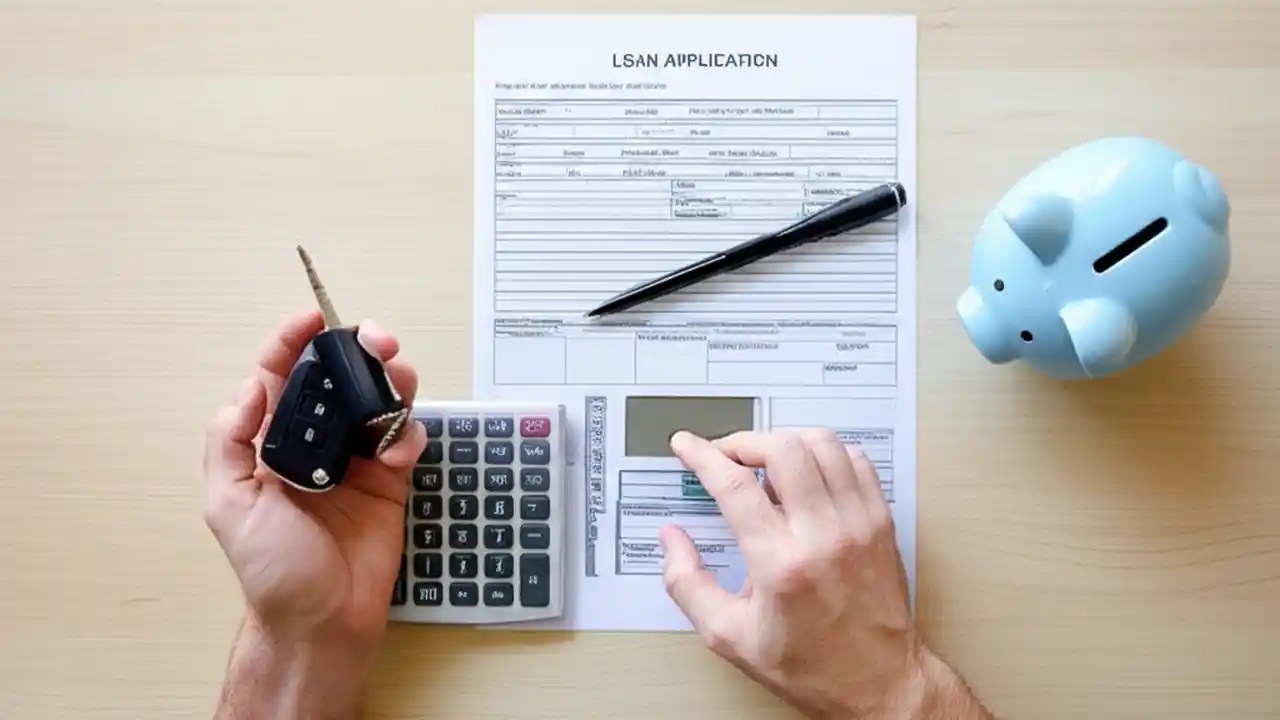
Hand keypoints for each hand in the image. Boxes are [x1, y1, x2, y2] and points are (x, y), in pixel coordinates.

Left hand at [203, 310, 425, 717]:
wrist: (323, 618)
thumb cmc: (271, 568)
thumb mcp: (228, 504)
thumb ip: (231, 440)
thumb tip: (253, 385)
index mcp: (271, 441)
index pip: (281, 376)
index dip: (294, 341)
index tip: (313, 319)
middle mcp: (315, 441)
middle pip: (340, 378)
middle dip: (359, 351)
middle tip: (379, 343)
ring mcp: (356, 458)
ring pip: (379, 400)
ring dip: (393, 382)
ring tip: (399, 381)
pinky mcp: (391, 479)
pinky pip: (406, 438)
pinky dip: (407, 434)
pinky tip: (397, 453)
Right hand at [662, 430, 991, 719]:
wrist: (879, 685)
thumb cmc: (812, 666)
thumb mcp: (729, 637)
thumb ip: (687, 584)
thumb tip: (672, 540)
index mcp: (781, 565)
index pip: (735, 486)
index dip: (703, 456)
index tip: (687, 446)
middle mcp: (824, 536)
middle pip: (782, 449)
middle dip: (743, 441)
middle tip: (725, 455)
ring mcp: (858, 524)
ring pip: (822, 444)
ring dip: (785, 440)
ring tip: (765, 460)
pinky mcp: (881, 523)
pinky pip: (856, 461)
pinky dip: (826, 453)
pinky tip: (808, 471)